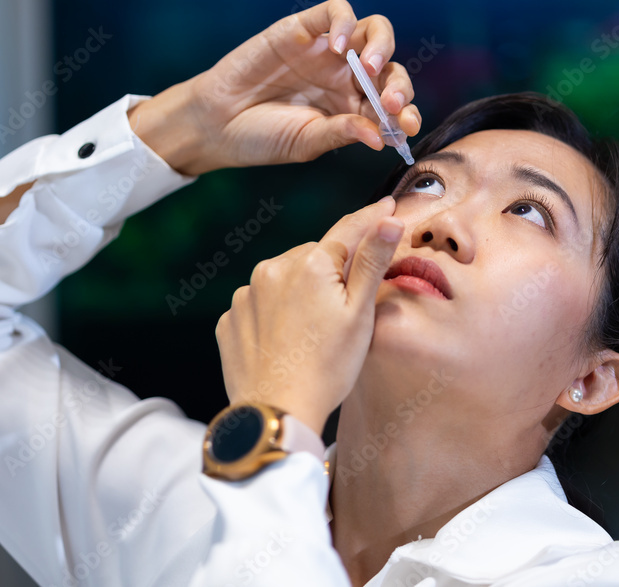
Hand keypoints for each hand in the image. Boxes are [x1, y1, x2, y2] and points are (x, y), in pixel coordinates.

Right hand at [131, 0, 421, 174]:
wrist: (215, 122)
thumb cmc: (261, 136)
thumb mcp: (306, 142)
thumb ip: (341, 134)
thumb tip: (380, 138)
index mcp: (353, 108)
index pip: (392, 105)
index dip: (405, 113)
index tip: (406, 126)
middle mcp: (346, 77)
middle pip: (390, 68)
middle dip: (399, 85)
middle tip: (391, 103)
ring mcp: (327, 50)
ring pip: (373, 31)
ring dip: (382, 47)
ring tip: (372, 69)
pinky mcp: (304, 27)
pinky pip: (336, 11)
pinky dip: (344, 23)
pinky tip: (340, 48)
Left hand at [214, 197, 403, 434]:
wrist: (276, 413)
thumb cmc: (326, 369)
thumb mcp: (360, 314)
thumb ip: (372, 262)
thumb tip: (387, 220)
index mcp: (309, 264)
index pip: (348, 230)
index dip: (371, 218)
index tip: (388, 206)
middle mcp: (271, 270)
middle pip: (315, 257)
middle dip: (333, 270)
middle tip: (349, 304)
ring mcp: (246, 295)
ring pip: (285, 280)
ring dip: (302, 292)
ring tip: (314, 331)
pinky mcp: (230, 320)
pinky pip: (260, 305)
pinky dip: (275, 314)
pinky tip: (288, 341)